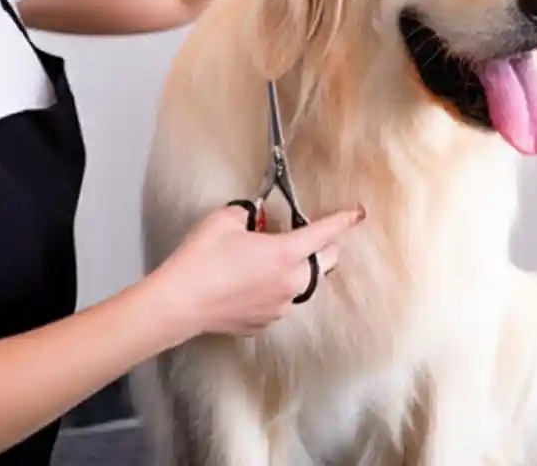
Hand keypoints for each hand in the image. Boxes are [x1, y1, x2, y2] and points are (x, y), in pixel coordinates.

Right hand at [151, 203, 365, 338]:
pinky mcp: (265, 322)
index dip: (343, 220)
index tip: (356, 214)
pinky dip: (277, 290)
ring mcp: (280, 306)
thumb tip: (254, 217)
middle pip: (326, 262)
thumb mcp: (224, 220)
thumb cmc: (201, 261)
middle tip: (303, 236)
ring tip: (272, 261)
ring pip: (305, 284)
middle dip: (323, 247)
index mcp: (285, 253)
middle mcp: (290, 282)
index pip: (325, 232)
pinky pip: (283, 303)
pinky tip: (254, 283)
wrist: (180, 303)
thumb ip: (248, 212)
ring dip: (298, 270)